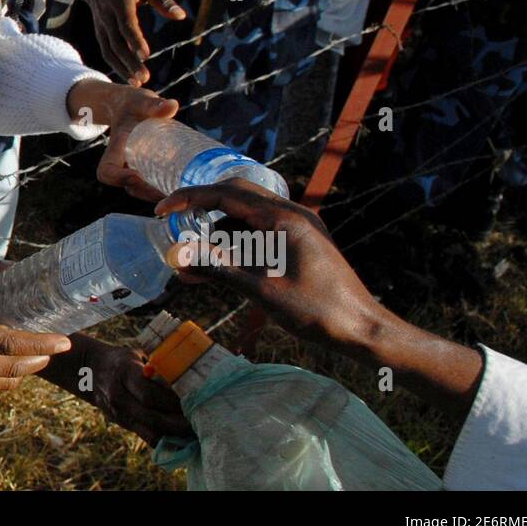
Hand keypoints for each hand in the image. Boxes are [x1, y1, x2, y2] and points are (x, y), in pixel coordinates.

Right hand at [0, 255, 70, 390]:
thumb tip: (10, 265)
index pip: (10, 345)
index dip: (42, 344)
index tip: (64, 340)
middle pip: (11, 370)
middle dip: (39, 360)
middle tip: (56, 347)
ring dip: (22, 371)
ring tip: (36, 355)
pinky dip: (1, 376)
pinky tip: (4, 360)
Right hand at [68, 79, 178, 200]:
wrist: (129, 107)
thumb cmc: (133, 103)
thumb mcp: (141, 101)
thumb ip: (153, 104)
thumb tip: (172, 106)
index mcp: (116, 148)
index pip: (107, 171)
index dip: (119, 178)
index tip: (137, 175)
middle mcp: (122, 162)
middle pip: (127, 186)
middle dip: (147, 192)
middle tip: (170, 189)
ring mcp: (132, 167)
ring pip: (139, 189)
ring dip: (155, 194)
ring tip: (178, 190)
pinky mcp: (143, 169)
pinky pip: (148, 184)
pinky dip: (160, 189)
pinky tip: (180, 187)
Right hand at [85, 0, 185, 84]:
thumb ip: (163, 0)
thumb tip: (181, 16)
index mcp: (120, 2)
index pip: (127, 23)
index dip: (135, 40)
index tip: (146, 55)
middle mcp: (108, 16)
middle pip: (118, 42)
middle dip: (130, 62)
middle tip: (144, 78)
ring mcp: (101, 27)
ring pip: (110, 51)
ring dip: (123, 68)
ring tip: (138, 83)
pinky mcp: (100, 34)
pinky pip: (106, 53)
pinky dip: (116, 67)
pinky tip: (129, 78)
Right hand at [87, 340, 190, 443]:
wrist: (90, 370)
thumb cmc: (121, 359)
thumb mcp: (135, 354)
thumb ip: (156, 365)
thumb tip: (186, 371)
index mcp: (123, 373)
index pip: (149, 394)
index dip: (172, 402)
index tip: (193, 403)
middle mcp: (118, 395)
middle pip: (151, 416)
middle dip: (177, 422)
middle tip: (200, 422)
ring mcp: (118, 412)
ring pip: (149, 430)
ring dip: (173, 434)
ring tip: (194, 434)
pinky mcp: (121, 423)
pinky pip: (145, 436)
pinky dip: (164, 440)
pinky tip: (180, 439)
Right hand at [153, 179, 383, 350]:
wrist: (365, 331)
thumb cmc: (318, 311)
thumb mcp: (262, 289)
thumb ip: (219, 268)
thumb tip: (177, 256)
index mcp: (283, 218)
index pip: (225, 194)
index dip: (189, 200)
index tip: (161, 212)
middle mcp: (291, 214)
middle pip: (236, 196)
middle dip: (201, 209)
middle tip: (174, 224)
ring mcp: (298, 228)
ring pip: (247, 217)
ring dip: (218, 235)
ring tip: (193, 265)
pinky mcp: (301, 243)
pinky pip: (260, 233)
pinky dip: (237, 247)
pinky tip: (220, 270)